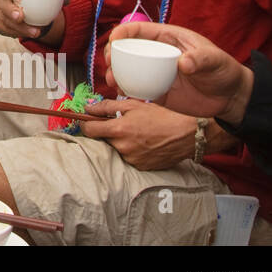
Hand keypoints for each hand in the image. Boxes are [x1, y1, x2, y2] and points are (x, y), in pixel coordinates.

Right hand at [0, 0, 62, 41]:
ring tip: (34, 31)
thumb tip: (66, 0)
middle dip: (8, 9)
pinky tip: (29, 34)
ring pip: (3, 18)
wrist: (35, 11)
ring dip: (18, 26)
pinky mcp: (1, 22)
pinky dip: (17, 33)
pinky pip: (5, 29)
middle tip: (21, 17)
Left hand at [79, 99, 197, 170]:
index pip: (88, 130)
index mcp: (118, 130)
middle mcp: (122, 147)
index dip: (85, 124)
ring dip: (120, 141)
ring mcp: (131, 159)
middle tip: (121, 124)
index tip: (86, 121)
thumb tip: (88, 108)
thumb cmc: (161, 117)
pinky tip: (144, 143)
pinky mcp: (140, 167)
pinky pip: (128, 157)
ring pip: (116, 148)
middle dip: (107, 131)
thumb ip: (107, 106)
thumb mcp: (133, 105)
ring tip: (137, 133)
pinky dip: (131, 150)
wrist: (185, 135)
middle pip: (102, 139)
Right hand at [105, 23, 253, 124]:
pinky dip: (125, 89)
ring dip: (114, 72)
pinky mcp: (156, 90)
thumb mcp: (216, 61)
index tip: (114, 39)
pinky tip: (121, 93)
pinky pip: (136, 88)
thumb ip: (200, 59)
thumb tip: (183, 64)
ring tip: (111, 80)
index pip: (141, 30)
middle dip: (112, 52)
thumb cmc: (224, 71)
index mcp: (169, 38)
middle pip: (127, 48)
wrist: (230, 98)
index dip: (124, 31)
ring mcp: (155, 72)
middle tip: (108, 63)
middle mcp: (158, 53)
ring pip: (127, 69)